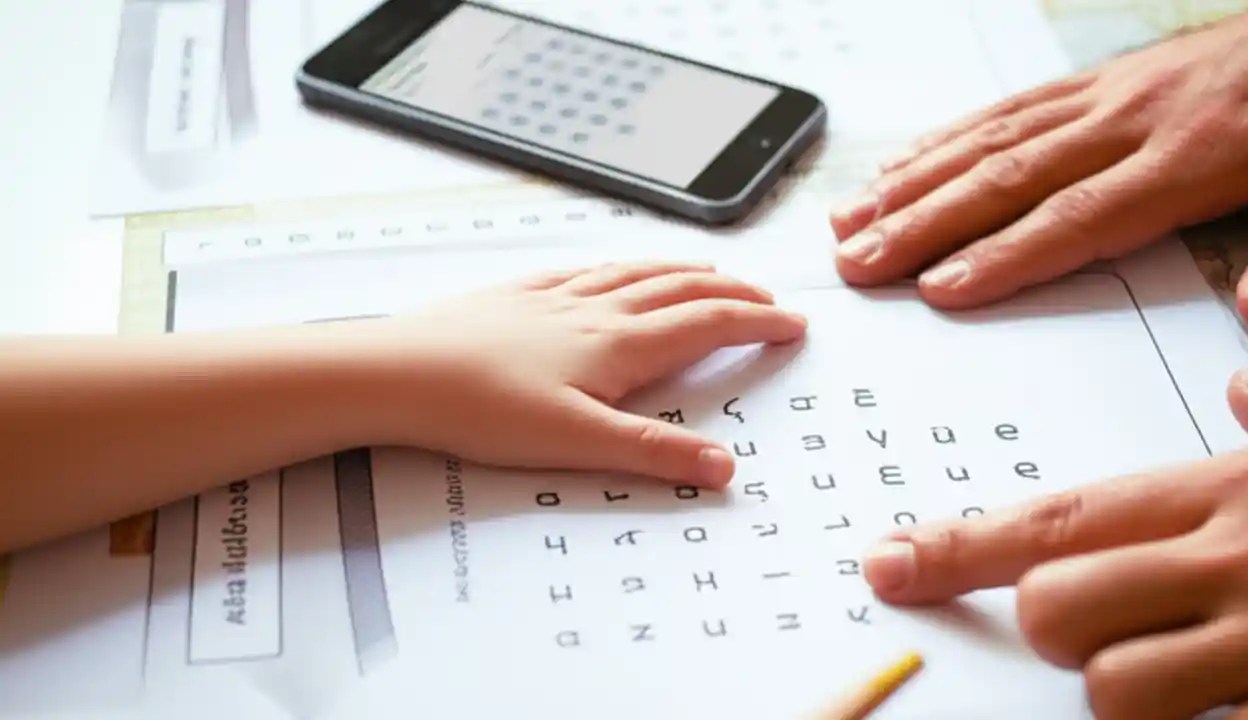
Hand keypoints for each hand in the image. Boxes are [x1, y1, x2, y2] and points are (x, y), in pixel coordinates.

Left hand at [358, 262, 805, 486]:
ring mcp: (553, 297)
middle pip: (679, 289)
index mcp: (618, 344)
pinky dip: (612, 264)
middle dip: (731, 291)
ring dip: (679, 269)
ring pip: (633, 272)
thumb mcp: (578, 442)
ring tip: (706, 269)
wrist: (400, 372)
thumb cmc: (482, 408)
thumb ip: (653, 454)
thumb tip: (724, 467)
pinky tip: (606, 267)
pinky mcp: (515, 296)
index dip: (756, 321)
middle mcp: (593, 310)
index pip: (707, 324)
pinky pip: (578, 269)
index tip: (792, 322)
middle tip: (766, 295)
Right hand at [830, 3, 1247, 316]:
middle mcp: (1137, 119)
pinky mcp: (1106, 78)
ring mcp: (1113, 92)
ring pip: (996, 138)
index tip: (939, 289)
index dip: (1006, 255)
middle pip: (1012, 177)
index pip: (1082, 214)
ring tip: (854, 216)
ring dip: (917, 180)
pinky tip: (908, 161)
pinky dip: (951, 135)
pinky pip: (1013, 105)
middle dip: (926, 223)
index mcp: (1199, 155)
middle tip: (859, 262)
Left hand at [859, 369, 1247, 718]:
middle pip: (1056, 604)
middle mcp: (1240, 561)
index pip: (1060, 518)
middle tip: (1115, 628)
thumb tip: (1239, 392)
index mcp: (1230, 493)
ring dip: (1127, 695)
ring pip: (1116, 688)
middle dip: (1055, 630)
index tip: (890, 564)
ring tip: (1188, 679)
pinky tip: (1228, 710)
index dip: (961, 547)